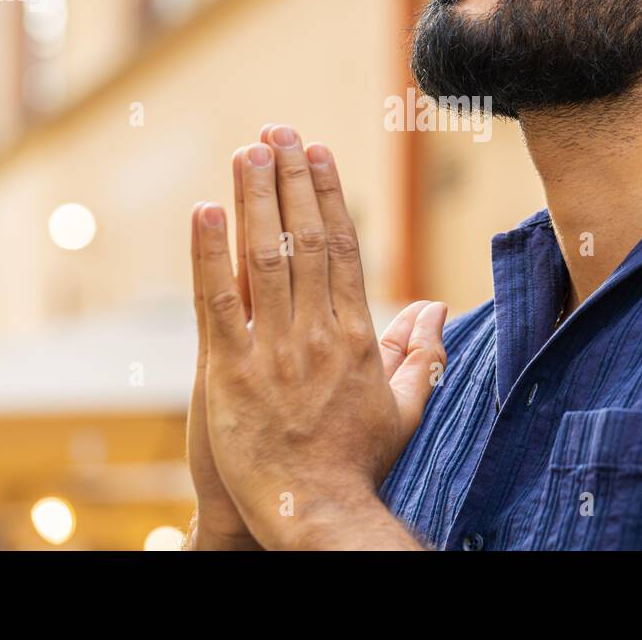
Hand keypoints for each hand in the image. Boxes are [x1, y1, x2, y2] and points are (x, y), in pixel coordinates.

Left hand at [195, 125, 446, 548]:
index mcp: (356, 335)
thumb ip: (422, 354)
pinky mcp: (229, 371)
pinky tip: (205, 211)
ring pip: (264, 258)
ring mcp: (272, 349)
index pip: (341, 248)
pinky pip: (218, 302)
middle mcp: (316, 332)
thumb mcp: (405, 408)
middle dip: (289, 179)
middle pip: (303, 239)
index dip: (327, 195)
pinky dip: (210, 254)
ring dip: (255, 199)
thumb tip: (436, 308)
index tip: (318, 154)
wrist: (318, 510)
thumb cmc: (360, 463)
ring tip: (247, 151)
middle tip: (278, 131)